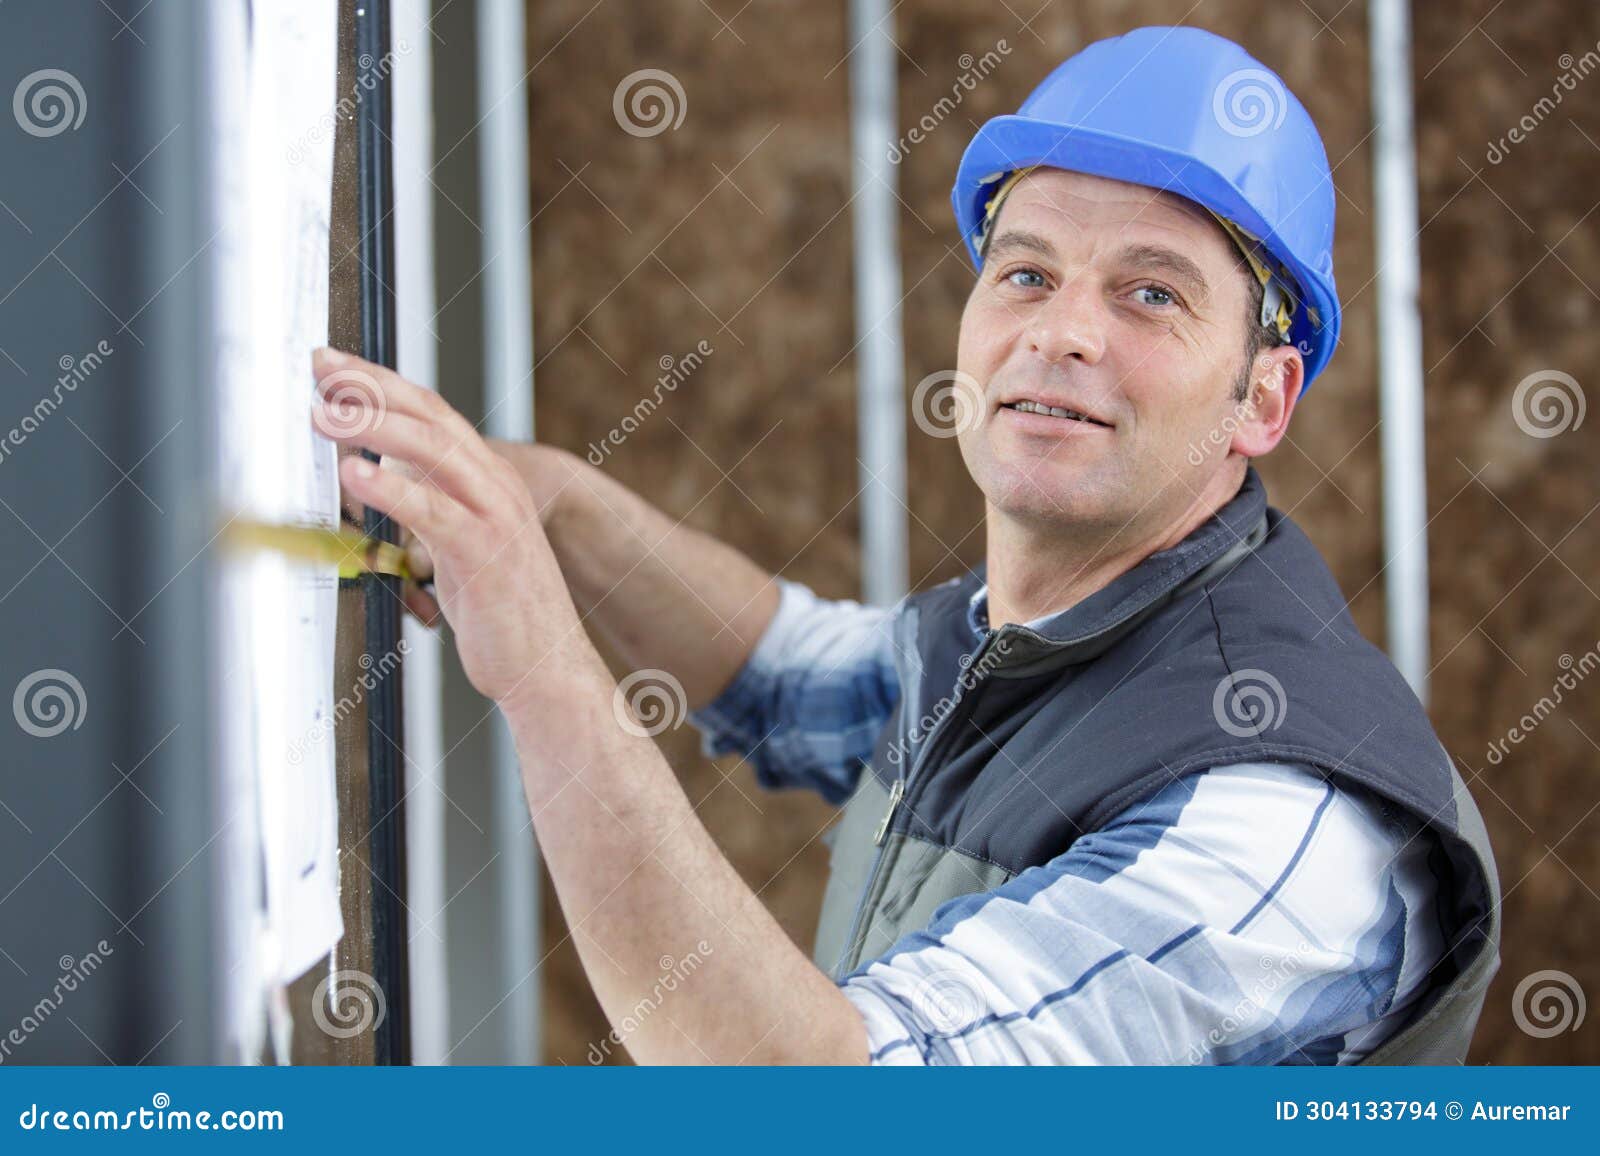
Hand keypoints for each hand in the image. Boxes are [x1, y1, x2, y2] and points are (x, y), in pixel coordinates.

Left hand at [311, 347, 605, 707]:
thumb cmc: (502, 616)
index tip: (333, 368)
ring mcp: (495, 516)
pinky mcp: (485, 553)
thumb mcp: (461, 549)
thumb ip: (430, 510)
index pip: (432, 413)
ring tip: (323, 415)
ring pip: (432, 448)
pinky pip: (433, 510)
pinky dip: (391, 488)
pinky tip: (354, 472)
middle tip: (320, 368)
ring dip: (372, 425)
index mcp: (490, 480)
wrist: (550, 668)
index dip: (381, 384)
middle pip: (429, 415)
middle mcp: (496, 486)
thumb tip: (382, 484)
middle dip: (371, 385)